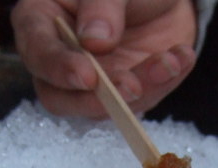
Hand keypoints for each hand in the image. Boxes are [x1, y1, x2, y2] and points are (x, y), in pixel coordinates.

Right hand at [11, 0, 196, 116]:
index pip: (37, 51)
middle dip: (98, 99)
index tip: (88, 76)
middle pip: (59, 97)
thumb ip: (102, 3)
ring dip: (142, 89)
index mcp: (41, 20)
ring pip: (103, 107)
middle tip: (131, 85)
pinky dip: (163, 83)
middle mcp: (60, 58)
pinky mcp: (120, 95)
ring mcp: (90, 82)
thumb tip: (94, 40)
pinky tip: (180, 57)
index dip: (59, 68)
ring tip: (169, 60)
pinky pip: (139, 102)